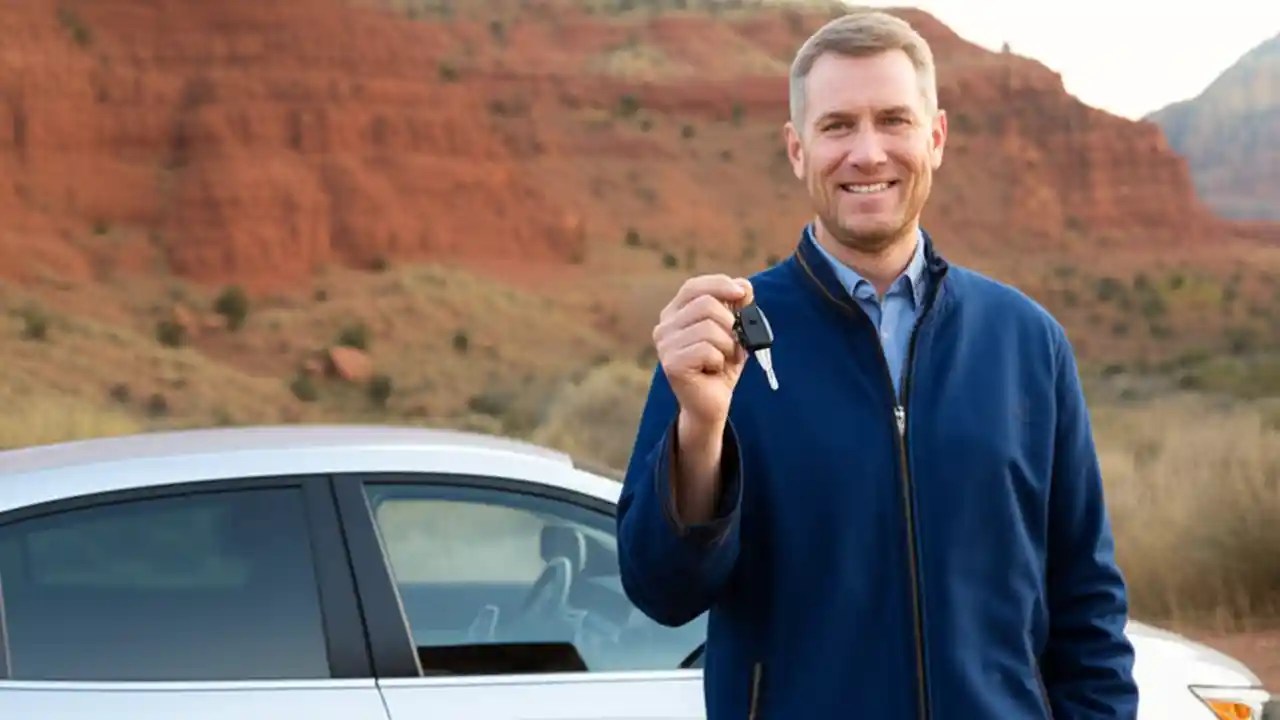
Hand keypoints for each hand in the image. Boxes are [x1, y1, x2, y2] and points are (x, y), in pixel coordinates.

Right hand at [653, 274, 753, 430]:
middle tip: (732, 343)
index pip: (694, 287)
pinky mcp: (671, 364)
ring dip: (727, 346)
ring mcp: (665, 346)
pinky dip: (719, 360)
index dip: (719, 284)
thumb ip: (738, 308)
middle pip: (706, 305)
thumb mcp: (734, 332)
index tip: (742, 293)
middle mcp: (664, 327)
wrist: (711, 404)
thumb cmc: (721, 365)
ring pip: (709, 328)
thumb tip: (744, 286)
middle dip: (730, 324)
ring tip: (721, 360)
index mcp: (675, 314)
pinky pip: (707, 350)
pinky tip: (712, 370)